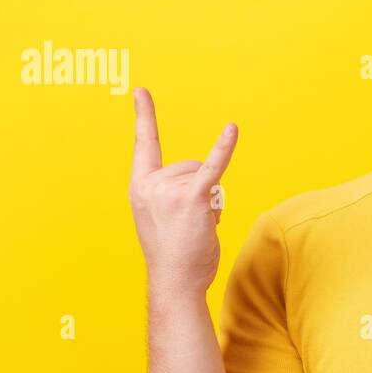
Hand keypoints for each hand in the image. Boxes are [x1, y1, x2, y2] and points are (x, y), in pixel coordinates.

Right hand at [128, 87, 237, 296]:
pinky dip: (224, 148)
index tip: (141, 91)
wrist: (175, 281)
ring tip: (199, 225)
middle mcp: (151, 184)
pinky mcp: (192, 198)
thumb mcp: (161, 217)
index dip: (144, 116)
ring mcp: (170, 190)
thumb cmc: (173, 254)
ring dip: (212, 200)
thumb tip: (207, 186)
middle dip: (201, 190)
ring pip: (207, 174)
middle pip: (192, 164)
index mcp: (140, 186)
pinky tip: (232, 129)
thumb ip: (173, 194)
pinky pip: (213, 167)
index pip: (144, 145)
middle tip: (191, 222)